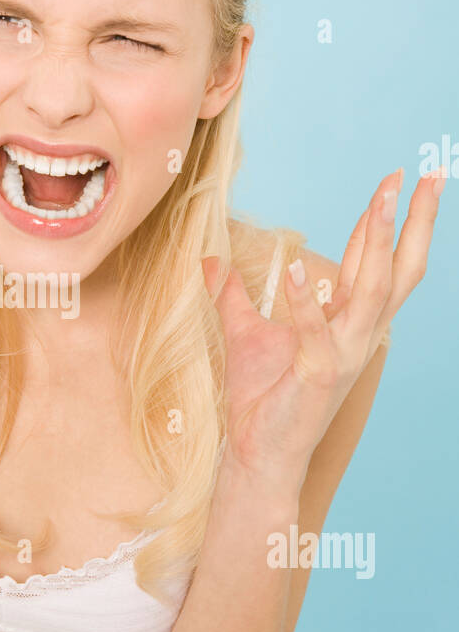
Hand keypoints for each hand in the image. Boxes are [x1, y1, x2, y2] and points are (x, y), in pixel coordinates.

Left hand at [202, 166, 443, 488]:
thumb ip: (232, 295)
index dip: (387, 222)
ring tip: (380, 201)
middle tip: (421, 175)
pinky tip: (302, 267)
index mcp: (347, 325)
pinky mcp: (318, 376)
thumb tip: (211, 260)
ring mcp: (343, 356)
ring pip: (373, 292)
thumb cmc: (260, 400)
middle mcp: (356, 337)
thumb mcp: (243, 335)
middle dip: (410, 222)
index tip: (397, 180)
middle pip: (396, 271)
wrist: (257, 456)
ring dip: (377, 245)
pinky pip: (316, 332)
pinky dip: (308, 301)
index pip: (376, 264)